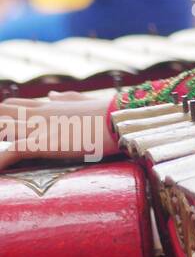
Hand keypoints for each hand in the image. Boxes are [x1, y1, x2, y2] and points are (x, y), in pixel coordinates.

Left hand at [0, 91, 117, 169]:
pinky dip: (1, 162)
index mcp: (48, 106)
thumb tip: (50, 94)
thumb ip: (67, 98)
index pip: (13, 105)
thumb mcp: (87, 103)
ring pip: (1, 128)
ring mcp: (39, 128)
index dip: (2, 114)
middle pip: (2, 114)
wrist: (120, 120)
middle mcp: (39, 115)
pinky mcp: (42, 144)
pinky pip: (12, 151)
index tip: (0, 121)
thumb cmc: (109, 113)